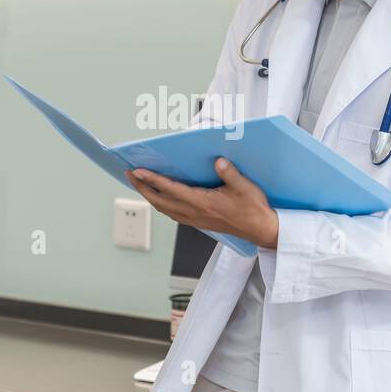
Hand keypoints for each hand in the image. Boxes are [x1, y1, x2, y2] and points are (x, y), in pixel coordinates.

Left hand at [124, 158, 279, 248]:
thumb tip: (218, 161)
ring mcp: (195, 219)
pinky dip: (161, 204)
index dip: (152, 180)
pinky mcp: (198, 222)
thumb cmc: (253, 209)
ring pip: (164, 208)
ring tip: (140, 184)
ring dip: (149, 196)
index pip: (171, 189)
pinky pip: (172, 213)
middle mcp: (194, 213)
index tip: (137, 171)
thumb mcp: (245, 187)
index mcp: (202, 203)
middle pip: (160, 201)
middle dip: (142, 187)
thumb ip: (230, 174)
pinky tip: (160, 198)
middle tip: (129, 174)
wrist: (260, 230)